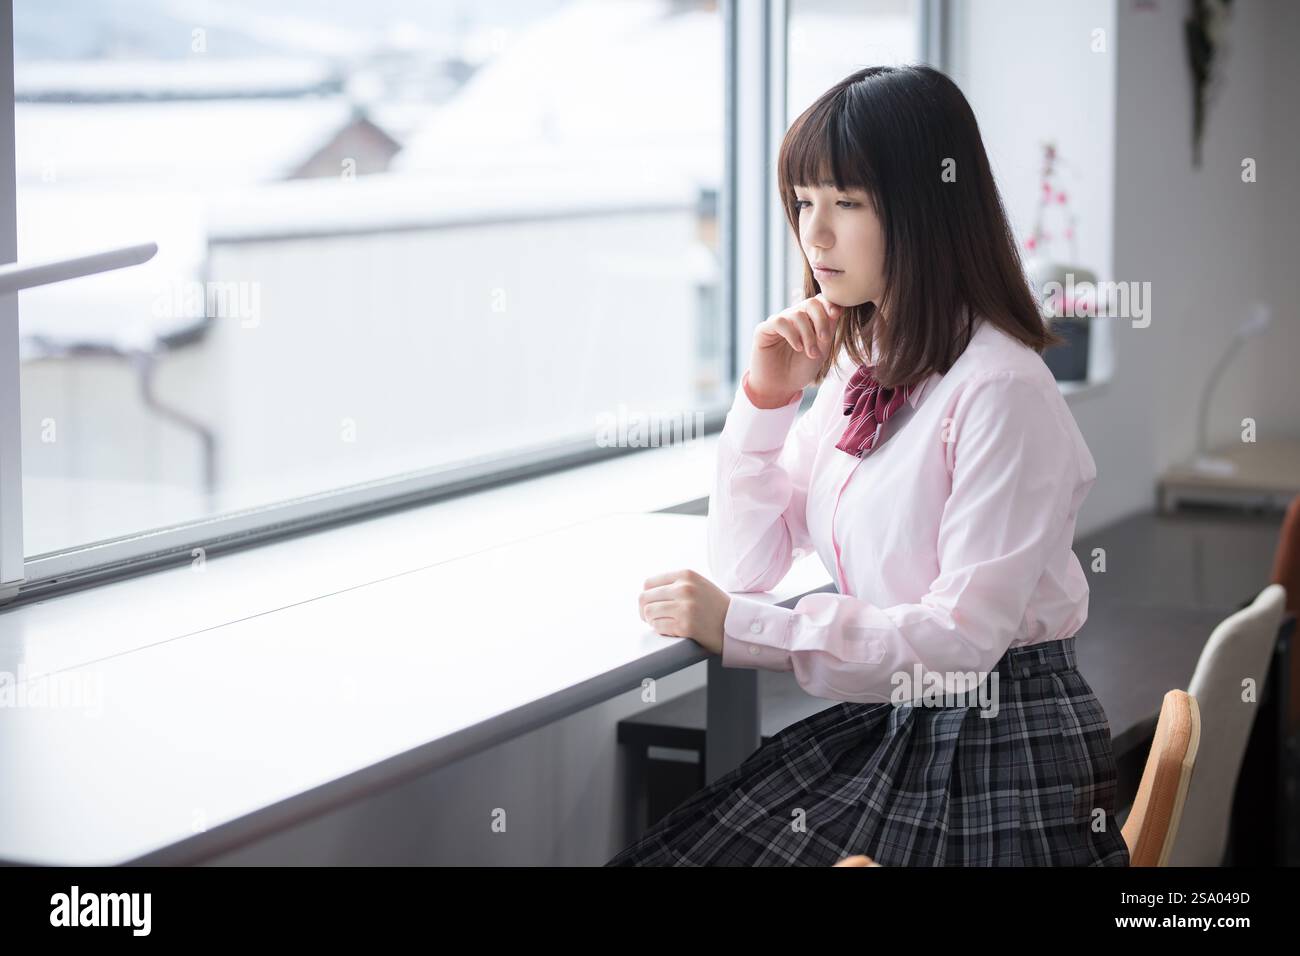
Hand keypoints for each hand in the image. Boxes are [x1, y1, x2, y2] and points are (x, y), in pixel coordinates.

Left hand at [638, 568, 730, 654]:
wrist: (737, 623)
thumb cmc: (715, 606)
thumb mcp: (698, 584)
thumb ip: (675, 583)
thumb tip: (647, 592)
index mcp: (686, 575)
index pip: (648, 583)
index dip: (647, 597)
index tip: (651, 605)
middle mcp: (684, 588)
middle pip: (644, 598)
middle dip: (645, 611)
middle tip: (652, 618)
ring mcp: (685, 607)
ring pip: (649, 613)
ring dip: (653, 621)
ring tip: (664, 624)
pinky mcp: (685, 626)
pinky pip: (658, 627)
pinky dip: (661, 630)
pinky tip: (673, 630)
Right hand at [746, 292, 843, 406]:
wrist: (781, 388)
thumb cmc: (801, 370)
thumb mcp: (822, 349)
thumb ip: (828, 329)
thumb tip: (837, 308)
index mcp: (808, 320)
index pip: (819, 301)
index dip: (829, 304)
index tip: (836, 315)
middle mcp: (792, 318)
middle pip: (810, 303)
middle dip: (821, 320)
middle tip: (825, 339)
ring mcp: (778, 322)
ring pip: (797, 314)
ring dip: (808, 334)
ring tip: (811, 352)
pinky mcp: (763, 330)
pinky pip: (779, 322)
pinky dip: (792, 334)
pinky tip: (798, 348)